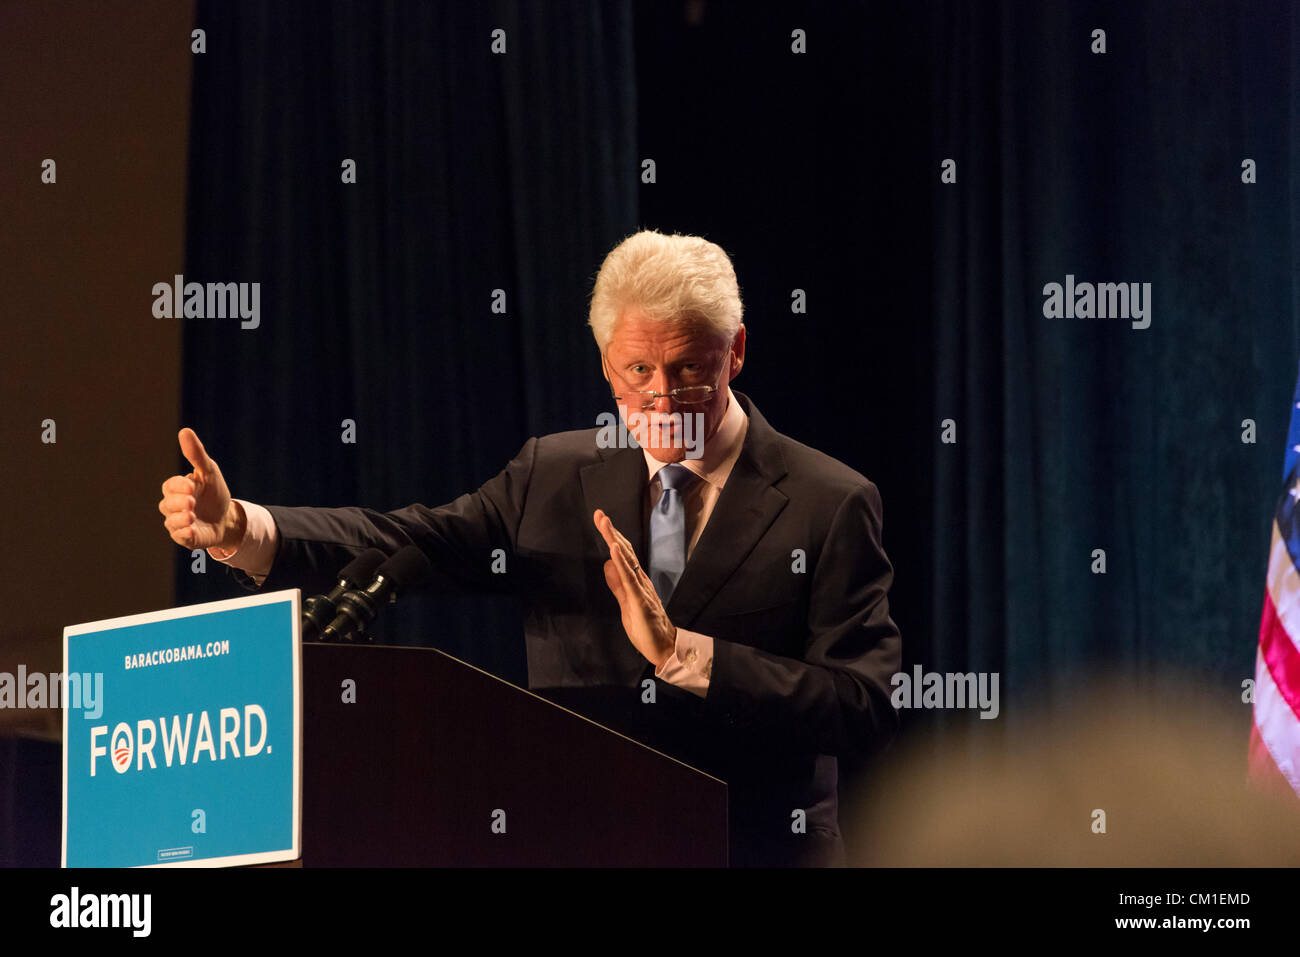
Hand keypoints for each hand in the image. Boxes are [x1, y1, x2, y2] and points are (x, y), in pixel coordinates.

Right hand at [158, 428, 243, 550]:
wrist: (228, 517)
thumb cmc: (215, 492)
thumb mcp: (209, 472)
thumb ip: (196, 454)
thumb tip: (184, 431)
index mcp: (177, 489)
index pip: (170, 486)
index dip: (178, 486)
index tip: (192, 485)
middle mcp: (174, 506)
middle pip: (167, 505)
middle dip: (178, 503)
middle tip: (192, 501)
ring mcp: (178, 523)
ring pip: (171, 522)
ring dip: (180, 519)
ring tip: (191, 516)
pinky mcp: (186, 537)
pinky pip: (180, 537)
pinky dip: (184, 534)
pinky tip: (192, 530)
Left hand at [593, 509, 675, 668]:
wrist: (664, 648)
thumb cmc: (646, 628)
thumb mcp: (626, 603)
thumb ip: (617, 585)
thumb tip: (607, 564)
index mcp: (636, 581)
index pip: (622, 555)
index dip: (611, 537)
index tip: (600, 520)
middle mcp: (640, 580)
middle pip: (624, 551)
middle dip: (611, 532)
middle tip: (599, 514)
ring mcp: (641, 588)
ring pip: (627, 560)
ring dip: (614, 540)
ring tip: (605, 523)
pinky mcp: (641, 600)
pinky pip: (629, 578)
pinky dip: (622, 562)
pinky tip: (614, 549)